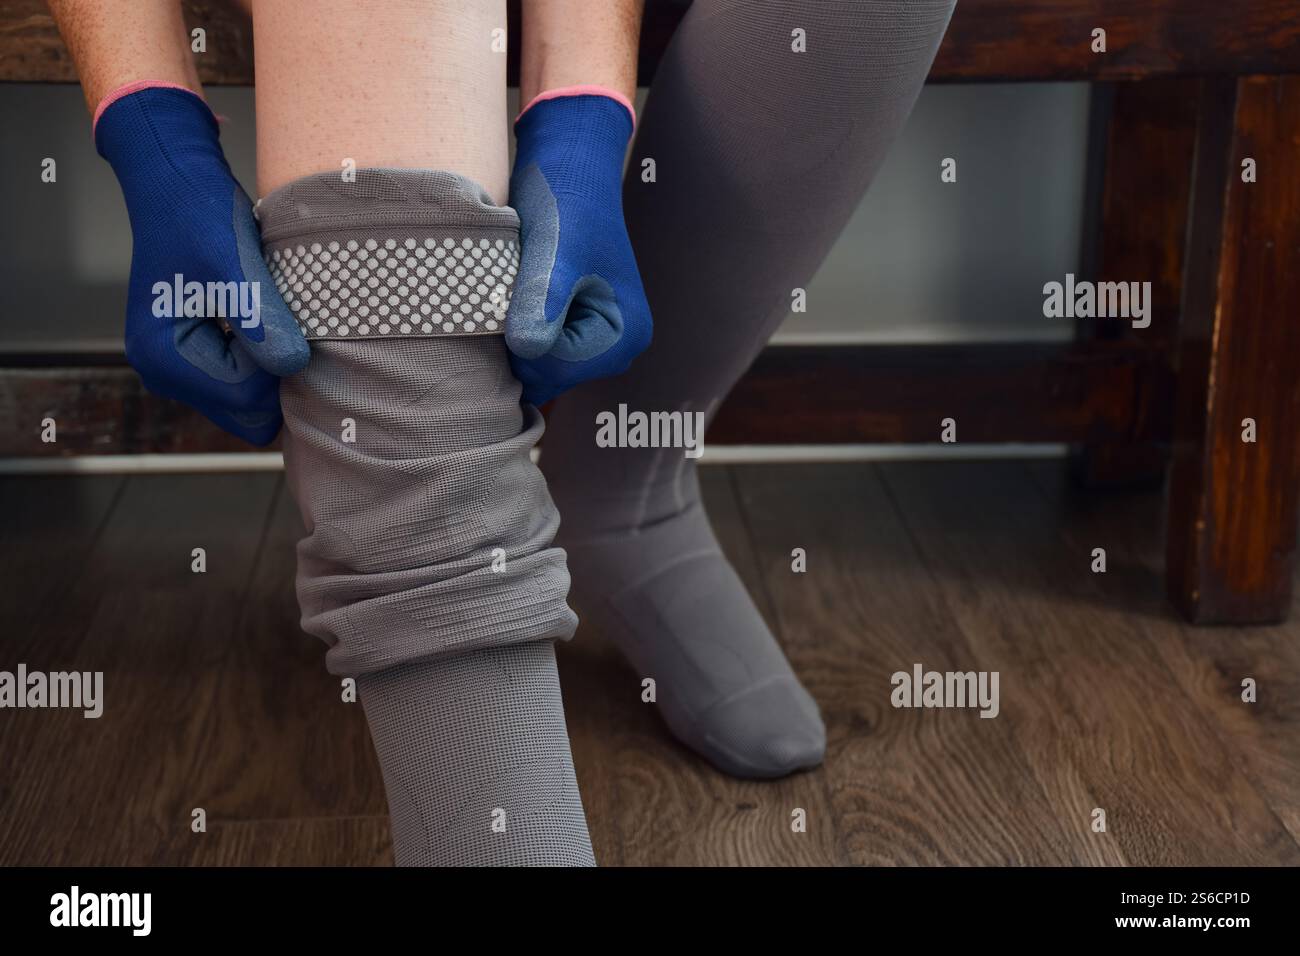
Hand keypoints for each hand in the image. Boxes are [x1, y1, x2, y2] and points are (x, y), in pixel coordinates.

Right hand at [95, 84, 308, 444]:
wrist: (175, 183)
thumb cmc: (200, 215)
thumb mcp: (236, 263)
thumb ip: (261, 318)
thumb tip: (292, 367)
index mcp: (165, 358)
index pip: (247, 399)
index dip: (279, 364)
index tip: (283, 315)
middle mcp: (163, 375)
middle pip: (249, 415)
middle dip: (276, 375)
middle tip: (284, 319)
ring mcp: (178, 371)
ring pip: (251, 404)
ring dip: (272, 366)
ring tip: (271, 314)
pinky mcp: (196, 359)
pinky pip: (245, 384)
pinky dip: (264, 360)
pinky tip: (265, 320)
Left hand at [506, 90, 651, 405]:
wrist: (569, 166)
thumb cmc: (567, 200)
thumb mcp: (553, 250)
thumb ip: (541, 302)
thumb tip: (525, 350)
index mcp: (624, 337)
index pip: (555, 370)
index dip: (521, 340)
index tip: (511, 292)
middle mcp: (615, 350)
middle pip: (545, 377)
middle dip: (516, 341)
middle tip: (509, 287)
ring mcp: (593, 343)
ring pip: (533, 367)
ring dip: (511, 335)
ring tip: (513, 287)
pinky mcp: (572, 331)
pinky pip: (532, 352)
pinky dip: (513, 331)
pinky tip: (511, 295)